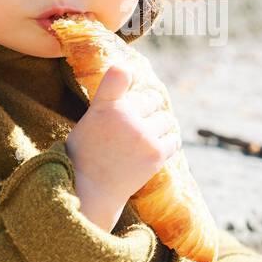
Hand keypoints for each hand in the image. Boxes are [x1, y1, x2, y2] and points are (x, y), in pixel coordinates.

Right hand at [65, 62, 180, 230]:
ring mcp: (143, 135)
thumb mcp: (91, 118)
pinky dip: (168, 142)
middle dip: (149, 108)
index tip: (133, 78)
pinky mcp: (156, 154)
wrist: (90, 189)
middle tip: (138, 123)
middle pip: (152, 99)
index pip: (122, 73)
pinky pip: (174, 139)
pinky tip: (156, 147)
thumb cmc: (87, 153)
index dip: (131, 76)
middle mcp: (126, 116)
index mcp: (105, 105)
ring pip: (166, 119)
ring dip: (160, 126)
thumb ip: (110, 96)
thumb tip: (130, 71)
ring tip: (145, 138)